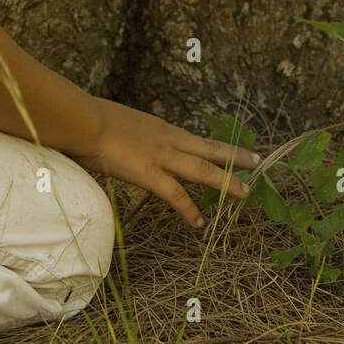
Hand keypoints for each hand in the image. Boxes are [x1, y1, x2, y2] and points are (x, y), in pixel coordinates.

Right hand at [69, 97, 259, 228]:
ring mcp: (162, 157)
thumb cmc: (94, 120)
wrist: (85, 121)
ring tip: (246, 192)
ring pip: (204, 170)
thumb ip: (132, 135)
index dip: (216, 148)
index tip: (232, 151)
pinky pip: (176, 195)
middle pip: (211, 149)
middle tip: (257, 161)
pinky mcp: (150, 174)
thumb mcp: (121, 124)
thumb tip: (128, 142)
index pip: (196, 140)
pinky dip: (189, 209)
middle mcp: (169, 140)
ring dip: (227, 182)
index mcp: (162, 128)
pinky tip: (198, 222)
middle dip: (235, 156)